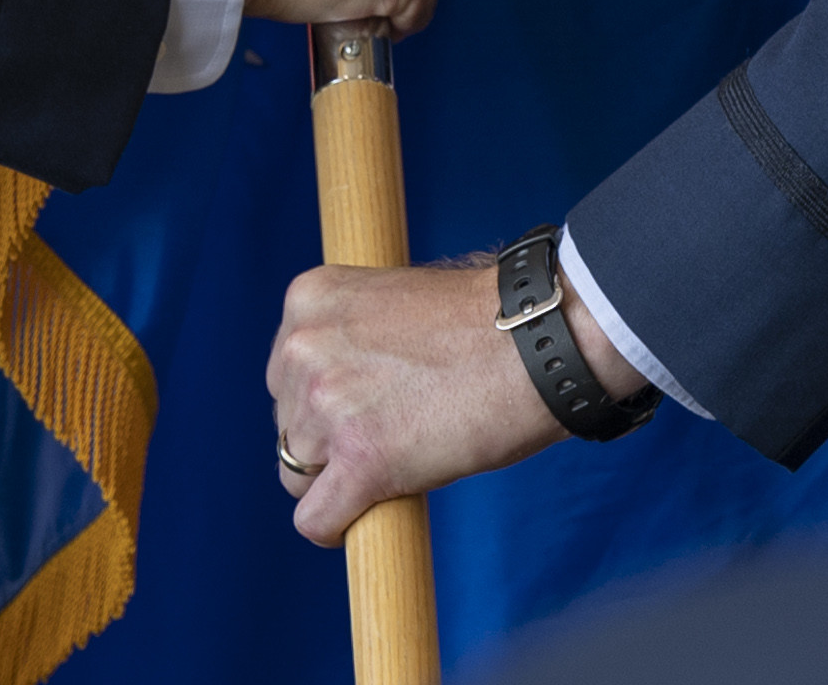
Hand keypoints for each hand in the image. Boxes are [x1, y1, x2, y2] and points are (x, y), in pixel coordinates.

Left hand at [268, 257, 647, 544]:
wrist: (542, 343)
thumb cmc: (486, 324)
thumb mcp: (394, 304)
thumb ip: (352, 339)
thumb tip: (332, 393)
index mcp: (309, 299)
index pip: (285, 374)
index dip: (324, 400)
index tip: (364, 407)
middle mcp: (303, 346)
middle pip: (288, 424)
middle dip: (329, 438)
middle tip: (391, 431)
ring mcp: (327, 403)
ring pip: (297, 474)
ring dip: (340, 478)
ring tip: (400, 459)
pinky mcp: (360, 459)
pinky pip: (316, 519)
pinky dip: (337, 527)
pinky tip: (367, 516)